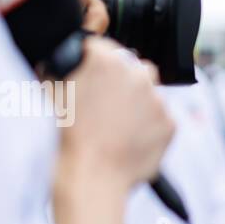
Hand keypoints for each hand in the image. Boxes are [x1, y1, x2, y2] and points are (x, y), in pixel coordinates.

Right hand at [56, 36, 171, 191]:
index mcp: (105, 60)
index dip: (98, 64)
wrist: (93, 175)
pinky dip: (150, 127)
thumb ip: (65, 68)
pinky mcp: (170, 122)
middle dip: (124, 82)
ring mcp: (157, 98)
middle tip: (108, 106)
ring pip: (150, 94)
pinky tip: (131, 139)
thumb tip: (68, 61)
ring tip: (118, 127)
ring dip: (139, 105)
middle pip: (133, 68)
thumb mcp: (54, 92)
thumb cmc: (70, 137)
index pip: (105, 48)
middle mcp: (136, 73)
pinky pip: (161, 119)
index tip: (96, 77)